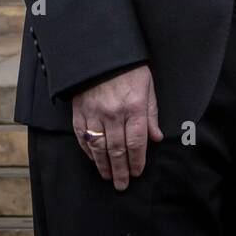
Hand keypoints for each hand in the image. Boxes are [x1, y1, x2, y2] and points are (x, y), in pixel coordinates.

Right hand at [72, 63, 162, 189]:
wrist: (100, 50)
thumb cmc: (128, 68)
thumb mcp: (147, 86)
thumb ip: (151, 113)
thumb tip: (156, 138)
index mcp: (134, 106)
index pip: (136, 142)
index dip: (137, 161)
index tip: (137, 172)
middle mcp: (114, 112)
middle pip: (117, 150)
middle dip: (121, 170)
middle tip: (122, 185)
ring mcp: (94, 113)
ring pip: (99, 148)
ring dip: (104, 166)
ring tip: (108, 177)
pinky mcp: (79, 111)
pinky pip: (83, 137)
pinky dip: (88, 151)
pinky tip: (93, 159)